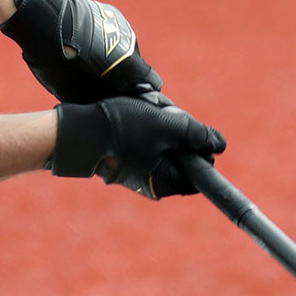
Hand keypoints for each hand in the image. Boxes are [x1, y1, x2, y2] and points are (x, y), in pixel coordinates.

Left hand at [0, 0, 162, 101]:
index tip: (123, 99)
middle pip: (134, 67)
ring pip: (120, 49)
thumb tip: (102, 106)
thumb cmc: (61, 63)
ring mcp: (122, 26)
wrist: (46, 21)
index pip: (151, 85)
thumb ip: (98, 100)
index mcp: (133, 67)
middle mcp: (133, 45)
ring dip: (108, 57)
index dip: (137, 94)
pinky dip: (100, 41)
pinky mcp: (108, 12)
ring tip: (82, 61)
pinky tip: (80, 43)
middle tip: (94, 83)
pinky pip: (110, 33)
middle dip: (118, 76)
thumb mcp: (78, 94)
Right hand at [50, 92, 224, 198]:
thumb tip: (220, 146)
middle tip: (158, 113)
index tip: (180, 125)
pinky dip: (140, 126)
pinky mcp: (122, 162)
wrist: (75, 130)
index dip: (197, 141)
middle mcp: (154, 185)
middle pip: (181, 152)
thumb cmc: (123, 128)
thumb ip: (198, 136)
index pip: (200, 165)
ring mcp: (137, 174)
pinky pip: (142, 142)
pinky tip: (127, 114)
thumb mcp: (169, 126)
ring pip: (161, 143)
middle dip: (175, 128)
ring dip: (157, 123)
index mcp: (169, 183)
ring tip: (141, 110)